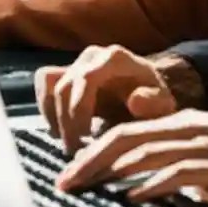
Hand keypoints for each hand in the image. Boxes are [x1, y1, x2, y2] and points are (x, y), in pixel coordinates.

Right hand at [35, 45, 178, 154]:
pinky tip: (61, 131)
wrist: (145, 91)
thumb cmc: (153, 99)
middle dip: (67, 122)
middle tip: (76, 150)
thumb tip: (135, 101)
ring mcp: (76, 62)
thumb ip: (153, 103)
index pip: (86, 79)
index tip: (86, 136)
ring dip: (55, 117)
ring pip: (50, 86)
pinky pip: (45, 85)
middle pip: (65, 86)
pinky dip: (47, 109)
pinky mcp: (65, 72)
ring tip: (70, 144)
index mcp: (115, 58)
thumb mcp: (162, 104)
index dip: (80, 108)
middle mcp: (92, 56)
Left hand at [56, 111, 207, 204]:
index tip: (73, 169)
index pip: (128, 130)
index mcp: (186, 123)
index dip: (95, 149)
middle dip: (88, 158)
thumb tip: (156, 186)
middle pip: (124, 137)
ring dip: (107, 170)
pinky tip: (133, 194)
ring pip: (143, 151)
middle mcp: (189, 128)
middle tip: (64, 181)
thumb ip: (185, 163)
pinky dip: (152, 183)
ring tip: (83, 185)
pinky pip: (178, 172)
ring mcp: (204, 145)